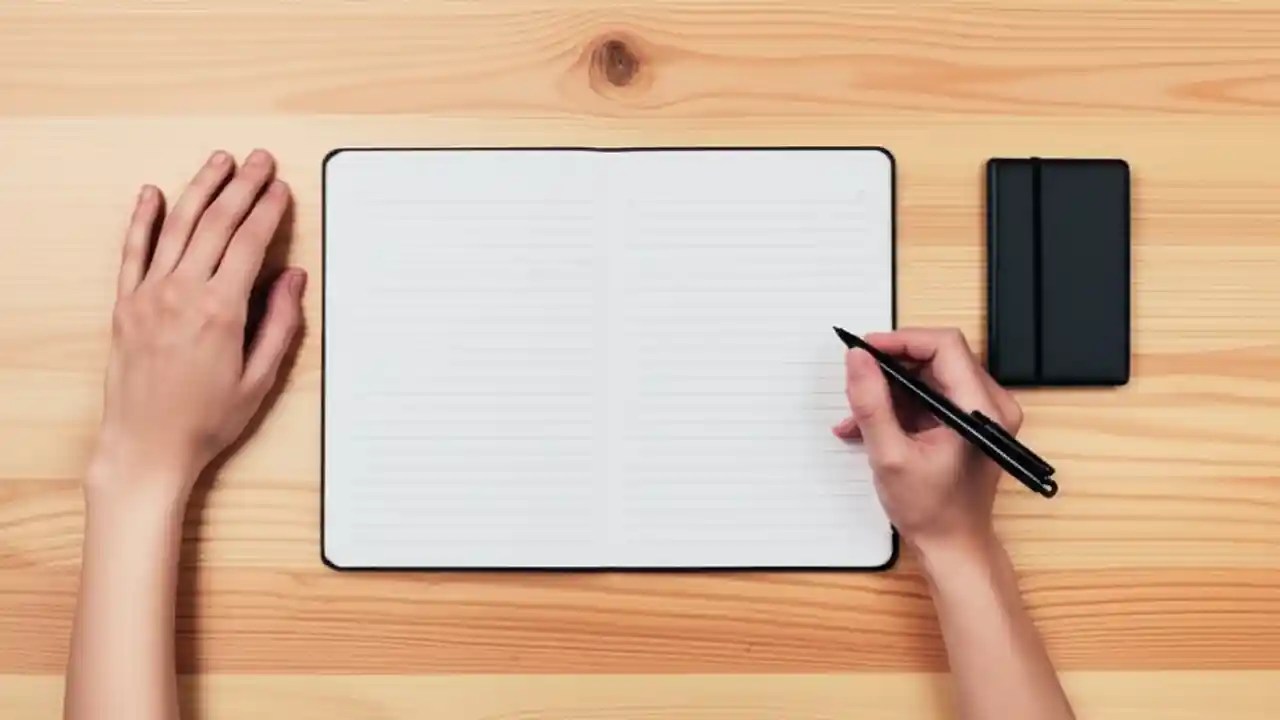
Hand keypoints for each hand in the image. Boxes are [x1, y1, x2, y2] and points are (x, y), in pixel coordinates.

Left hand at [89, 150, 305, 507]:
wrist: (146, 446)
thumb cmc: (206, 420)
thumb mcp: (260, 378)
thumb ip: (279, 323)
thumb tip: (292, 278)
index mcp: (221, 310)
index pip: (250, 243)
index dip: (268, 210)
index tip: (280, 187)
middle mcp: (183, 293)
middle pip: (217, 224)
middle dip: (242, 186)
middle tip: (259, 160)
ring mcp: (149, 295)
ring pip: (178, 226)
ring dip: (201, 188)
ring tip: (219, 162)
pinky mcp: (126, 304)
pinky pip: (134, 250)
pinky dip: (143, 219)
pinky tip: (153, 194)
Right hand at [833, 328, 1021, 555]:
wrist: (954, 545)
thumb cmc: (934, 512)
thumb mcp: (890, 455)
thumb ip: (870, 403)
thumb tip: (858, 360)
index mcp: (981, 410)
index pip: (944, 346)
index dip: (901, 341)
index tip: (867, 350)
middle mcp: (990, 405)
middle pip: (937, 356)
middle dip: (891, 366)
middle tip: (859, 379)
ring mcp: (981, 412)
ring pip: (930, 374)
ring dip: (891, 388)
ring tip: (860, 413)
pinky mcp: (968, 420)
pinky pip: (932, 394)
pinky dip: (900, 403)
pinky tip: (872, 424)